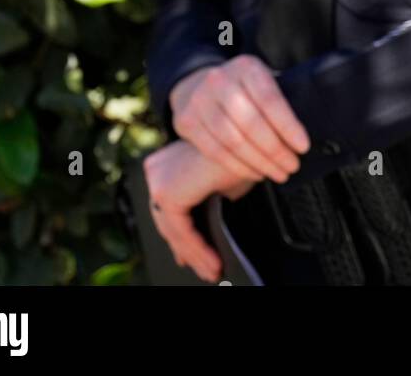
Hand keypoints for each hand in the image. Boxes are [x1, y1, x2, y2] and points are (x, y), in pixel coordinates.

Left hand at [143, 140, 255, 282]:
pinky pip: (179, 230)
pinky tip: (213, 261)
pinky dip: (197, 249)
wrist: (254, 141)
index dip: (178, 236)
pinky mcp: (167, 193)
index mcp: (166, 163)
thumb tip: (206, 230)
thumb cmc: (245, 154)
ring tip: (213, 270)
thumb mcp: (224, 184)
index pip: (168, 208)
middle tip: (205, 269)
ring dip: (195, 254)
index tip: (187, 257)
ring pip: (172, 228)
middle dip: (186, 250)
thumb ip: (210, 203)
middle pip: (167, 220)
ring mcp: (158, 180)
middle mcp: (156, 169)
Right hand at [169, 55, 309, 183]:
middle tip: (292, 166)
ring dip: (260, 163)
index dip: (288, 126)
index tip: (303, 146)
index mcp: (247, 67)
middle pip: (251, 124)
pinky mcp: (187, 122)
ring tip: (278, 173)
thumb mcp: (261, 81)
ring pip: (233, 141)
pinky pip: (216, 152)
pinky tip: (256, 172)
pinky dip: (239, 167)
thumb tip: (302, 137)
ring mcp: (200, 101)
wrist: (198, 84)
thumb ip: (279, 101)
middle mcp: (220, 81)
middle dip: (276, 150)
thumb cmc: (243, 88)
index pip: (270, 100)